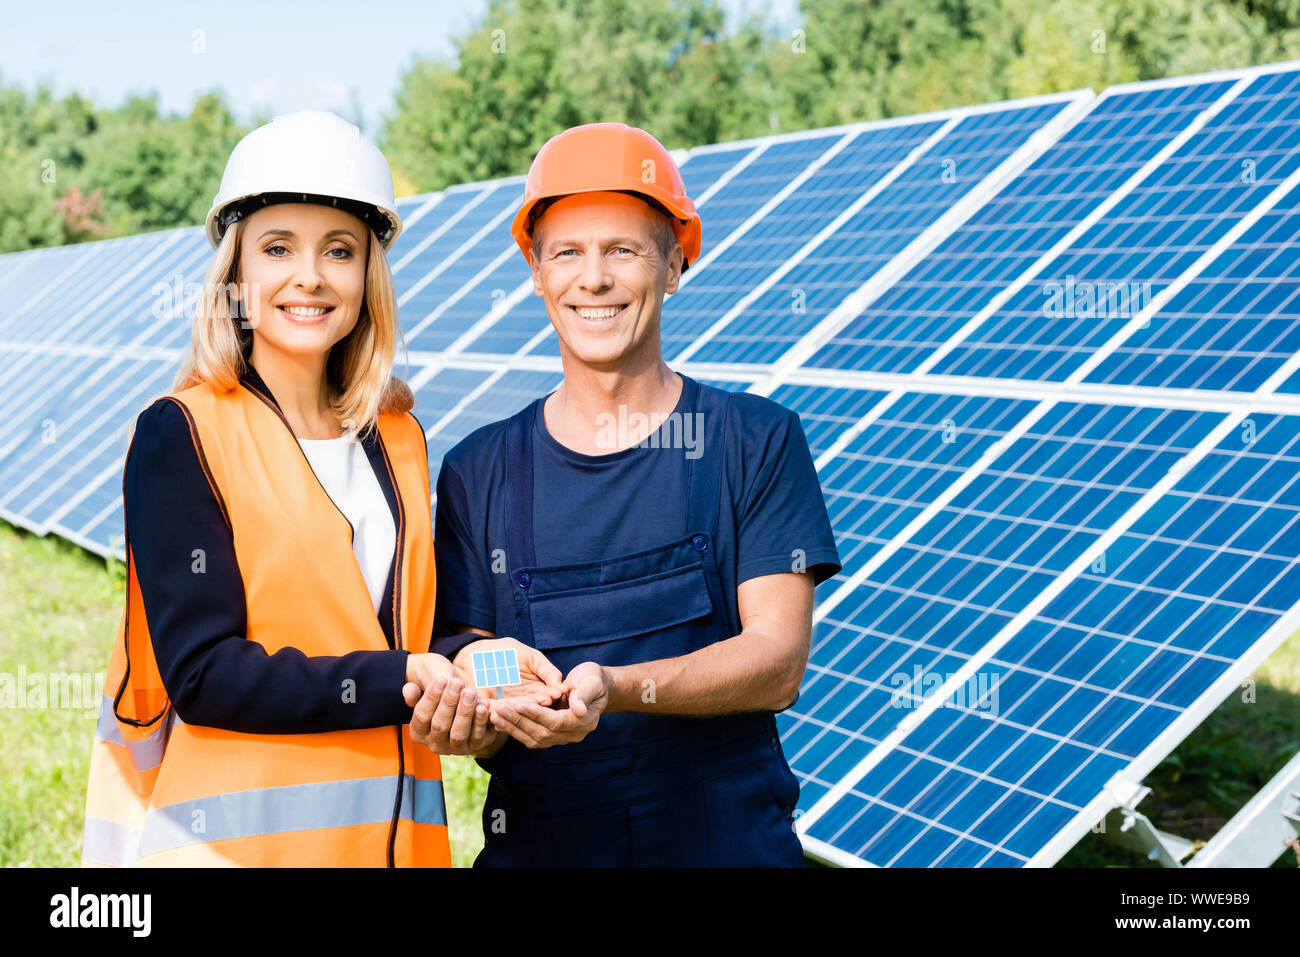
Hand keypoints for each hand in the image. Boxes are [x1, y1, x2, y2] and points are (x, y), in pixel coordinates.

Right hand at [402, 653, 495, 755]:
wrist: (466, 705)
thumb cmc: (443, 694)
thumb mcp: (429, 689)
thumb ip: (416, 690)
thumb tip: (409, 691)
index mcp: (418, 731)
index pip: (421, 716)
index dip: (431, 697)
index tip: (441, 679)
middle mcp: (434, 743)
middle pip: (439, 725)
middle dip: (449, 702)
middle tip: (457, 683)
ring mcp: (454, 748)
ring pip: (458, 733)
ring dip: (464, 712)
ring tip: (470, 692)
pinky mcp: (473, 747)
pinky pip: (477, 736)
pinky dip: (480, 721)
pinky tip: (483, 705)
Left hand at [453, 637, 563, 706]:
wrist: (478, 651)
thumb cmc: (506, 652)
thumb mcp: (532, 658)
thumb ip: (547, 670)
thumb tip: (562, 686)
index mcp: (536, 692)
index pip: (547, 698)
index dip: (552, 696)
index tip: (557, 693)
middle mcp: (522, 703)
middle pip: (532, 710)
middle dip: (538, 705)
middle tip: (544, 701)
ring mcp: (505, 707)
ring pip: (514, 714)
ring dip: (518, 710)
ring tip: (523, 704)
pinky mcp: (486, 707)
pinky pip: (491, 712)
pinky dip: (496, 710)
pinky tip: (500, 706)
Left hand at [490, 661, 609, 748]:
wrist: (593, 685)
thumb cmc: (592, 679)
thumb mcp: (592, 681)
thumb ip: (584, 695)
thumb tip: (579, 710)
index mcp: (584, 722)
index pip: (556, 721)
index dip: (537, 714)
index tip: (519, 703)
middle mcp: (573, 734)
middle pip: (542, 732)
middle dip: (519, 720)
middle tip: (500, 709)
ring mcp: (561, 738)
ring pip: (533, 738)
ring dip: (513, 728)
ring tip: (494, 716)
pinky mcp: (551, 736)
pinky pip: (530, 737)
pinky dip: (514, 730)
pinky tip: (499, 722)